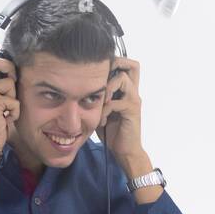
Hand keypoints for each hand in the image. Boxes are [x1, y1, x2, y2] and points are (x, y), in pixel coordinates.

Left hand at [98, 57, 147, 173]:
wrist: (124, 151)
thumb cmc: (112, 131)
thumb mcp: (102, 109)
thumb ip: (98, 96)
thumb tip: (80, 86)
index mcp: (126, 91)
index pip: (127, 65)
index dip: (115, 62)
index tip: (98, 72)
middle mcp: (133, 92)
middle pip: (132, 65)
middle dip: (115, 66)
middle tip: (101, 78)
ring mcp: (134, 100)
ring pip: (122, 78)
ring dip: (107, 88)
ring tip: (101, 102)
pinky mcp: (132, 111)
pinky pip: (116, 102)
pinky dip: (105, 109)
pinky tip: (102, 120)